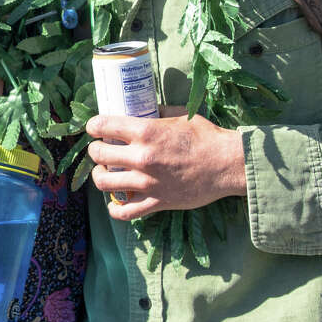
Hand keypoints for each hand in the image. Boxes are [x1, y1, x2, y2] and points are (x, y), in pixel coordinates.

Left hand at [86, 105, 246, 219]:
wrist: (228, 164)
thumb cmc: (207, 137)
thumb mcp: (179, 115)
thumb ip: (156, 113)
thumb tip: (141, 110)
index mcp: (145, 131)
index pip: (102, 125)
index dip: (93, 126)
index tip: (95, 128)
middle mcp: (142, 157)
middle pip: (98, 154)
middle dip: (95, 150)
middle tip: (101, 149)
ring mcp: (147, 182)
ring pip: (104, 182)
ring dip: (100, 175)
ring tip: (105, 172)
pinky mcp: (157, 202)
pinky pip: (125, 212)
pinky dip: (115, 208)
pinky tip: (115, 202)